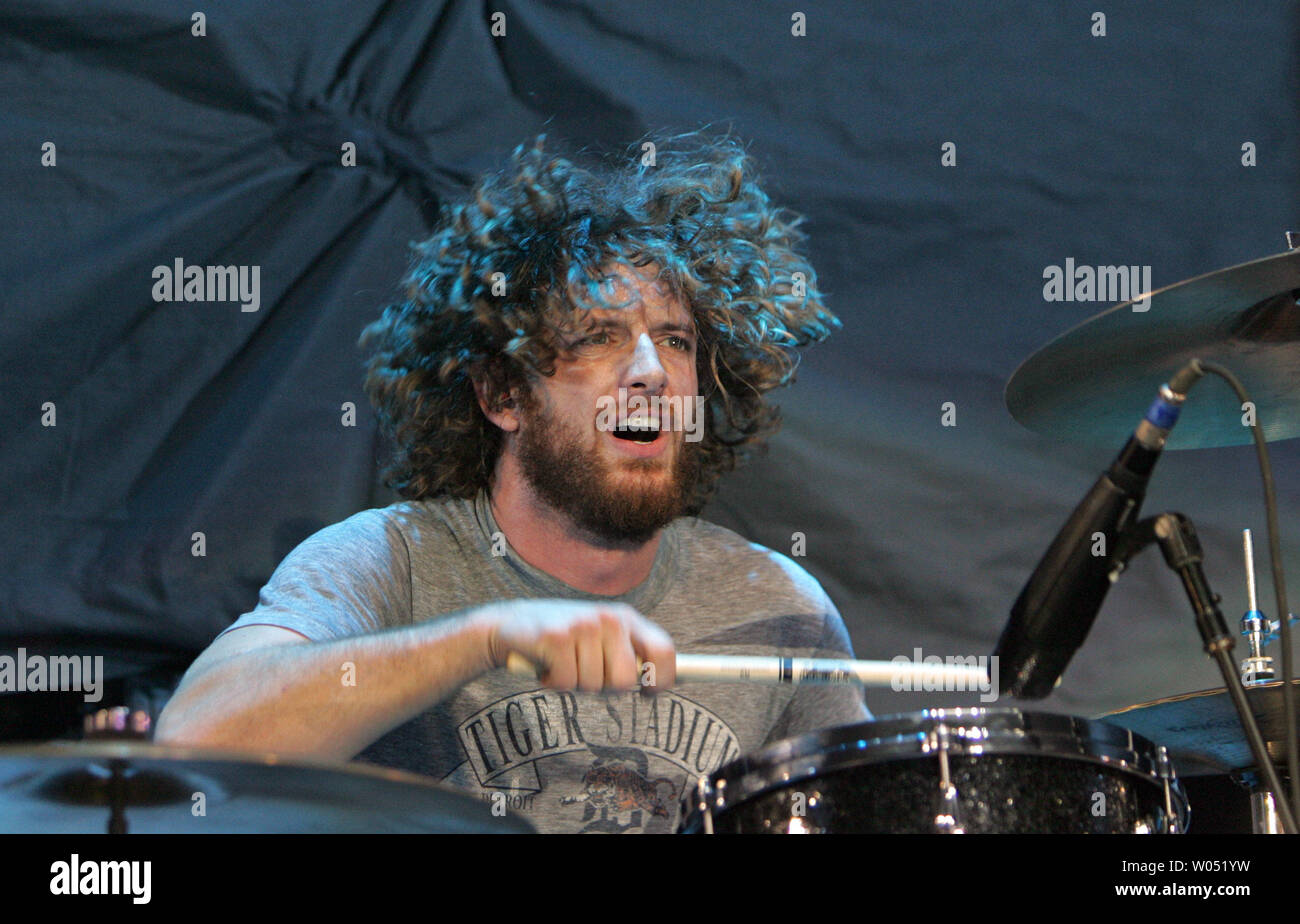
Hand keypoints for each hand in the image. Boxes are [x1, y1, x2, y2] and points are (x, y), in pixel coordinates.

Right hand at [480, 599, 675, 691]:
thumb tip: (656, 682)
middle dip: (604, 687)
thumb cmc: (563, 640)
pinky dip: (553, 682)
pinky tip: (545, 663)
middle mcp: (609, 618)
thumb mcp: (601, 639)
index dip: (663, 679)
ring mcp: (583, 625)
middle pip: (626, 680)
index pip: (664, 651)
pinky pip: (567, 682)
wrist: (509, 624)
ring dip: (574, 683)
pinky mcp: (557, 637)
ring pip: (593, 685)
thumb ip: (628, 655)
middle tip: (584, 672)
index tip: (648, 692)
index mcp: (626, 618)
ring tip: (561, 662)